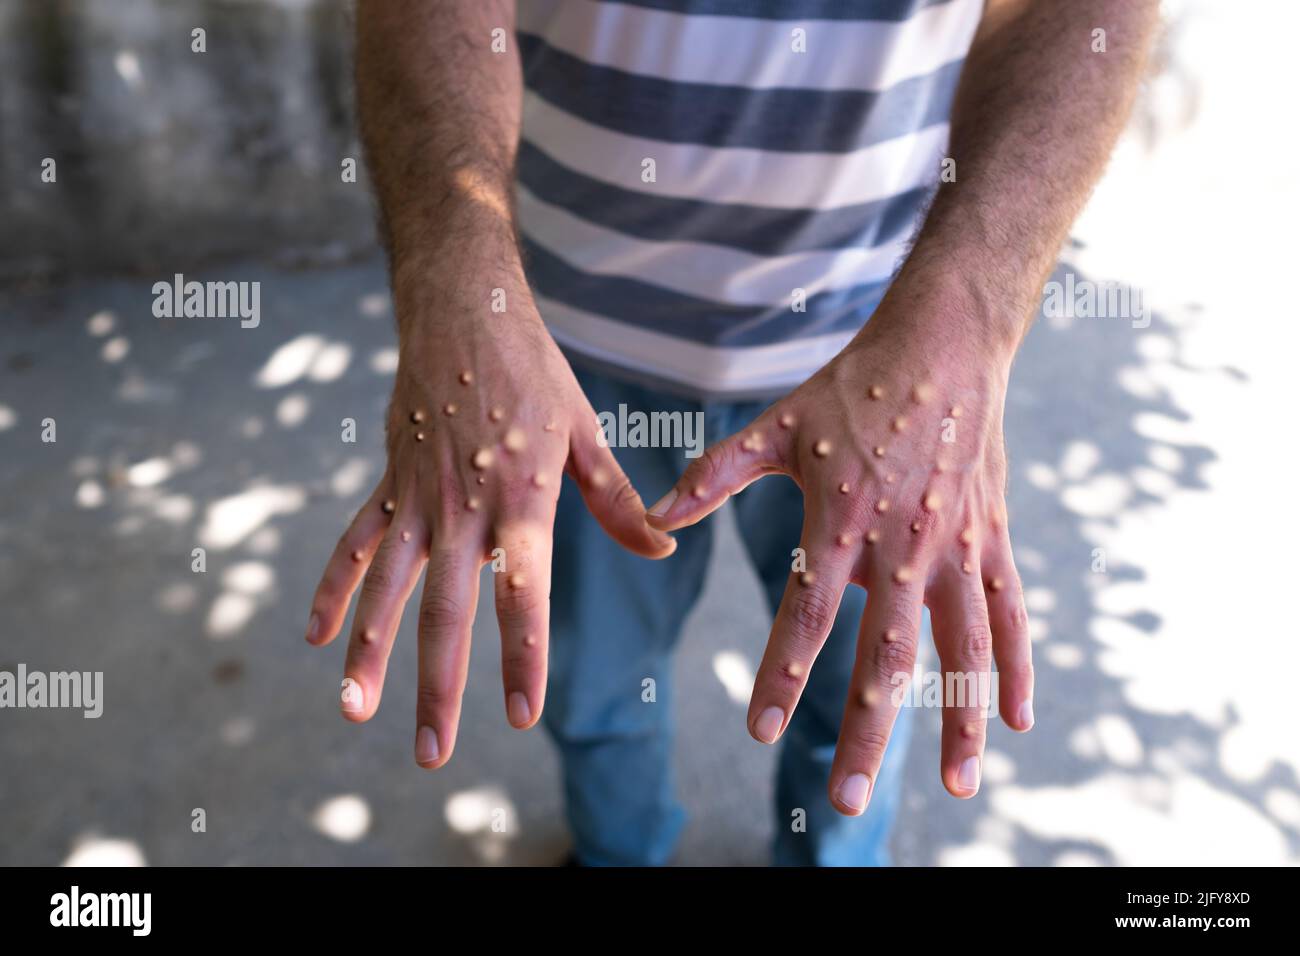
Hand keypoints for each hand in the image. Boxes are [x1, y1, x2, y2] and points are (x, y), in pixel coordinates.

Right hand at [305, 278, 674, 767]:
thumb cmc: (534, 370)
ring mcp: (419, 497)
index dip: (520, 657)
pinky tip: (319, 637)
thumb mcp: (585, 433)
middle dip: (438, 687)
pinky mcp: (390, 482)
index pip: (522, 595)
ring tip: (355, 712)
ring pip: (387, 588)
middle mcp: (464, 508)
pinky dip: (335, 588)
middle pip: (446, 610)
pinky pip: (356, 543)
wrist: (463, 309)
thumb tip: (663, 547)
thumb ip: (617, 500)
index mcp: (522, 499)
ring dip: (370, 653)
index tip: (520, 714)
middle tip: (434, 754)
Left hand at [645, 289, 1033, 814]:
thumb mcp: (776, 426)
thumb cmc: (852, 387)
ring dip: (957, 720)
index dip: (781, 672)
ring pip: (961, 648)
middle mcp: (902, 544)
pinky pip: (1010, 614)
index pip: (806, 614)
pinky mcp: (992, 538)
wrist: (941, 345)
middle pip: (884, 654)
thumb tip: (656, 516)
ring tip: (954, 787)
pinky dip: (1015, 667)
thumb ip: (715, 475)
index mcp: (841, 521)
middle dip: (864, 729)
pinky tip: (1018, 721)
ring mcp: (955, 546)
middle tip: (844, 798)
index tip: (759, 727)